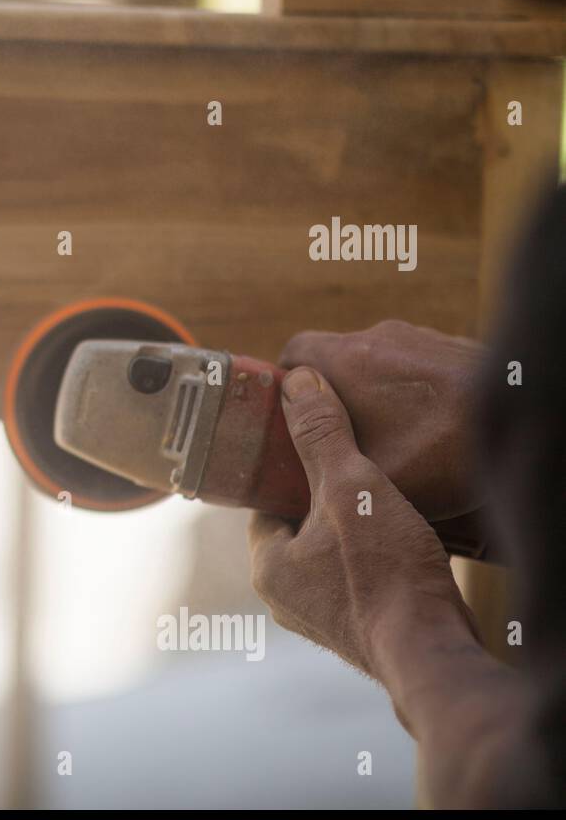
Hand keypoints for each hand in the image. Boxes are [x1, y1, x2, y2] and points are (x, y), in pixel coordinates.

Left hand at [247, 366, 476, 677]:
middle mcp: (284, 598)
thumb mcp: (350, 487)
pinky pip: (354, 578)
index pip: (263, 502)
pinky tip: (398, 540)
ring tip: (381, 500)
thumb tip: (296, 382)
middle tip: (355, 468)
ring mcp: (320, 618)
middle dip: (323, 498)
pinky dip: (370, 556)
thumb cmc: (385, 574)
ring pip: (327, 553)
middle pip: (296, 526)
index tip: (315, 446)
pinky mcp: (358, 630)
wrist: (432, 650)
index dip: (289, 470)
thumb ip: (321, 435)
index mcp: (266, 566)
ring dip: (350, 528)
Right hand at [279, 320, 483, 519]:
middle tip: (340, 442)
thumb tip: (287, 482)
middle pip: (338, 362)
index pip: (293, 352)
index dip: (286, 383)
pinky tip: (434, 433)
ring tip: (395, 443)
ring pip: (382, 366)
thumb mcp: (364, 477)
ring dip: (378, 397)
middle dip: (335, 400)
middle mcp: (380, 337)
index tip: (291, 418)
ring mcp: (424, 339)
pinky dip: (417, 395)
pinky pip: (421, 369)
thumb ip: (321, 465)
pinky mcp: (459, 348)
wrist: (532, 422)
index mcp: (346, 360)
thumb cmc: (442, 454)